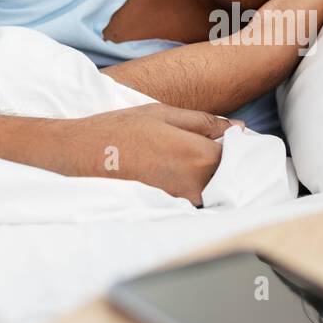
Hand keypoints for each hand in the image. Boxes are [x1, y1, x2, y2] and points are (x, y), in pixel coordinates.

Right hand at [28, 104, 242, 205]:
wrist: (82, 155)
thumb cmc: (122, 129)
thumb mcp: (165, 114)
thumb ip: (206, 122)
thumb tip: (240, 128)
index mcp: (198, 155)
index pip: (240, 156)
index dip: (240, 147)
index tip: (234, 139)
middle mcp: (195, 183)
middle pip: (230, 177)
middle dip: (231, 164)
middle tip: (216, 147)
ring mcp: (181, 200)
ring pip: (214, 190)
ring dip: (214, 177)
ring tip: (191, 159)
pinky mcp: (168, 208)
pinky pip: (195, 199)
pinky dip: (197, 188)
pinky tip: (179, 173)